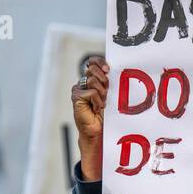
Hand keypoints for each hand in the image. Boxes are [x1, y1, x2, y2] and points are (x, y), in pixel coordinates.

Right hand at [71, 56, 108, 182]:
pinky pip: (91, 92)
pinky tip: (96, 108)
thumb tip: (116, 71)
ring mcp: (79, 89)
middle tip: (107, 91)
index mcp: (93, 79)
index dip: (99, 62)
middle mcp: (84, 83)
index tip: (108, 69)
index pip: (93, 62)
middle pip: (92, 68)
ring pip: (92, 80)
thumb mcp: (111, 95)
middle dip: (103, 78)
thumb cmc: (107, 115)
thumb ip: (110, 83)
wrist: (99, 131)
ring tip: (102, 104)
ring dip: (101, 92)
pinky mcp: (77, 97)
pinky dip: (97, 100)